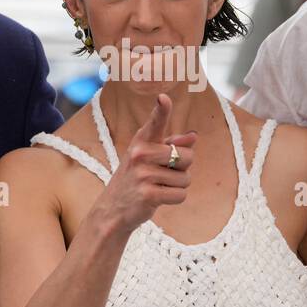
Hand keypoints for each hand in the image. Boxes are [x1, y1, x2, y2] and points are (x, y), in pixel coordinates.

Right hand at [98, 93, 196, 234]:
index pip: (155, 122)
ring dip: (178, 186)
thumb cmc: (137, 178)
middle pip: (187, 156)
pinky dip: (175, 199)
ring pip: (186, 179)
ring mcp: (143, 174)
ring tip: (159, 186)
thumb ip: (172, 144)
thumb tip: (193, 136)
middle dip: (184, 168)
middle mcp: (141, 154)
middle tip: (164, 173)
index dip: (161, 110)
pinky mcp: (148, 194)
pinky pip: (181, 194)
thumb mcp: (149, 157)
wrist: (113, 209)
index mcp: (142, 141)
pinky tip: (159, 198)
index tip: (163, 98)